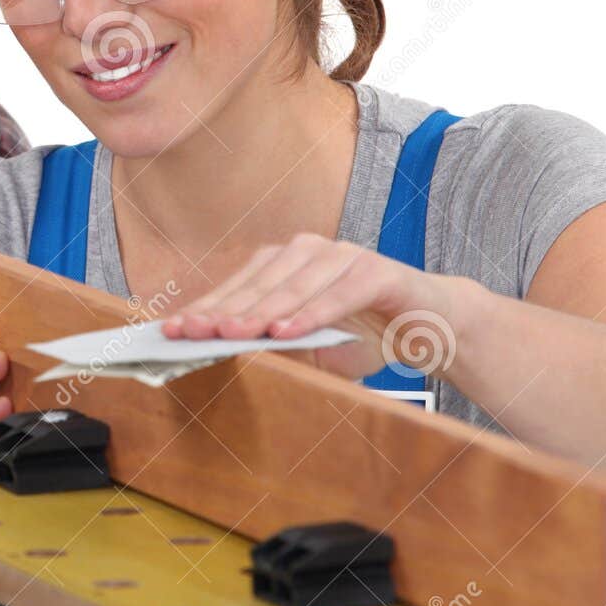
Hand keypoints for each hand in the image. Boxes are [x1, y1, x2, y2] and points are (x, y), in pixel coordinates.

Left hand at [159, 233, 461, 379]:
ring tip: (232, 333)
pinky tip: (287, 331)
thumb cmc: (363, 336)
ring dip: (262, 312)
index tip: (173, 329)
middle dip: (223, 310)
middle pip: (258, 284)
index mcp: (286, 264)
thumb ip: (275, 346)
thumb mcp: (311, 349)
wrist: (431, 328)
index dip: (206, 308)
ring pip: (294, 286)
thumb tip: (225, 353)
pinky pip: (338, 293)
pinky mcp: (377, 271)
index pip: (239, 287)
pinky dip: (312, 313)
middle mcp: (310, 252)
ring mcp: (344, 256)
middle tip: (193, 332)